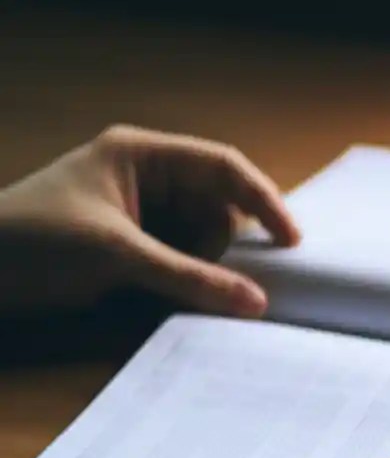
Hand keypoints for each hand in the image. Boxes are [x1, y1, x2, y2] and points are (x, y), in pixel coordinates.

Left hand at [0, 124, 298, 316]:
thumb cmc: (31, 243)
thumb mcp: (116, 257)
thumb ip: (190, 278)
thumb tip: (256, 302)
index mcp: (141, 155)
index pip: (223, 167)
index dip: (263, 200)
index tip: (291, 241)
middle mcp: (145, 178)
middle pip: (217, 206)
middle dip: (223, 245)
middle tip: (222, 281)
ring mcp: (137, 214)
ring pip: (202, 238)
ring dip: (204, 268)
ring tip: (174, 289)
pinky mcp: (129, 248)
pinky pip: (181, 260)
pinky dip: (188, 280)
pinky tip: (176, 297)